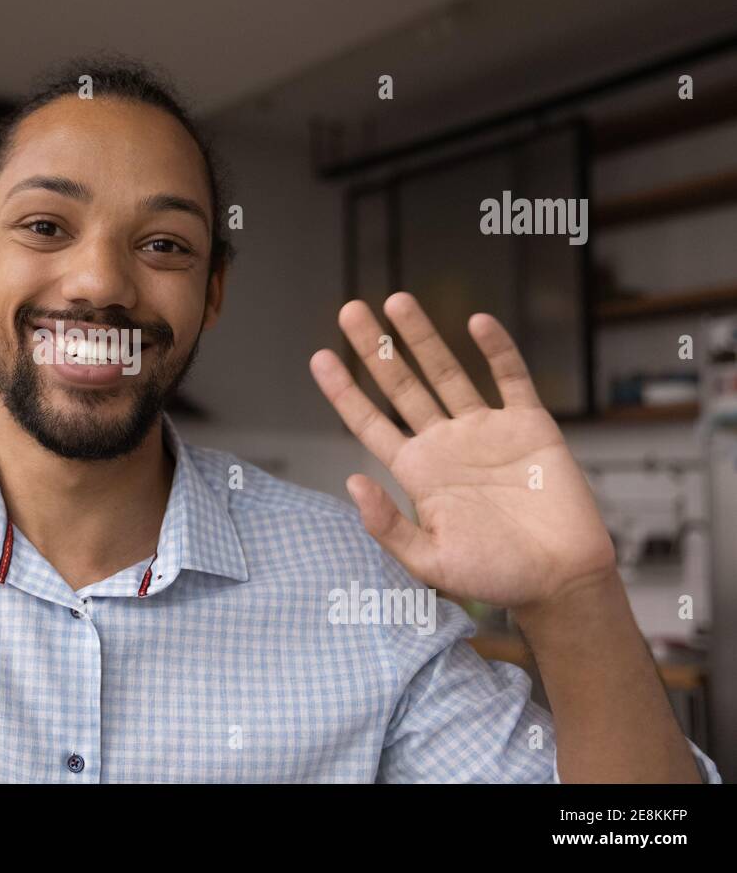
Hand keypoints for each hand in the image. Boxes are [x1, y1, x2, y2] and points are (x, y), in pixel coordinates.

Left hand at [309, 292, 614, 610]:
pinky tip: (476, 323)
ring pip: (448, 373)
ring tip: (397, 301)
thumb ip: (388, 525)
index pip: (370, 423)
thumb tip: (351, 481)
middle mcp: (446, 444)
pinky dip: (496, 350)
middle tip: (349, 310)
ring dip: (423, 338)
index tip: (320, 357)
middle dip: (376, 348)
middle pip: (402, 385)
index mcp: (418, 472)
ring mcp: (486, 431)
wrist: (561, 579)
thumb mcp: (430, 560)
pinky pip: (510, 379)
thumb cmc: (495, 576)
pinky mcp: (530, 426)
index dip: (345, 392)